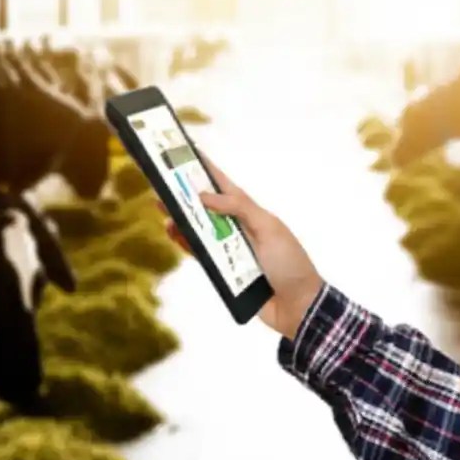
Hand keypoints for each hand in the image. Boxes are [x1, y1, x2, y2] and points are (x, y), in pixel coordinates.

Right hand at [156, 151, 323, 339]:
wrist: (298, 306)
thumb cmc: (289, 263)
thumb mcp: (268, 229)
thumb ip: (239, 209)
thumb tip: (205, 195)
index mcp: (252, 213)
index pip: (225, 186)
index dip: (207, 170)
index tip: (186, 153)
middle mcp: (238, 228)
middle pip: (206, 207)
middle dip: (185, 194)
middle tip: (160, 181)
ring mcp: (230, 250)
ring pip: (199, 230)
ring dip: (181, 219)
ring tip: (161, 207)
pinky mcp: (224, 272)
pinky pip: (200, 254)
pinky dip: (186, 243)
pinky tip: (174, 232)